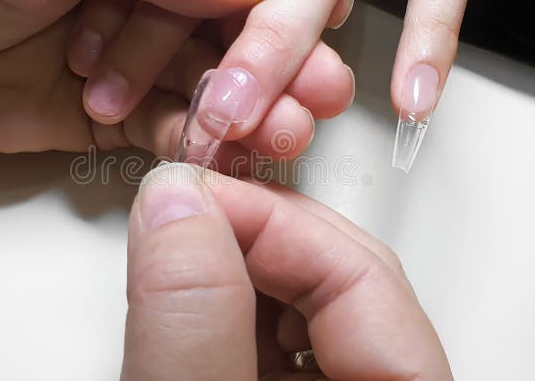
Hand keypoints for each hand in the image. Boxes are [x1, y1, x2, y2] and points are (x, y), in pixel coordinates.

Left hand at [0, 0, 294, 170]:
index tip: (314, 18)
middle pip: (234, 22)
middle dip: (275, 60)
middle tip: (314, 91)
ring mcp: (137, 51)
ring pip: (212, 80)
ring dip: (249, 109)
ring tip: (282, 134)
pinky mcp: (117, 111)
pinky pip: (168, 127)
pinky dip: (196, 143)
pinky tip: (226, 157)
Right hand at [122, 162, 452, 379]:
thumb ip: (195, 323)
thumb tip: (176, 205)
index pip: (363, 277)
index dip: (271, 220)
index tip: (190, 197)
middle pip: (334, 282)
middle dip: (247, 236)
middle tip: (177, 213)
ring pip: (293, 306)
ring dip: (227, 264)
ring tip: (171, 247)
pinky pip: (262, 338)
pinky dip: (216, 308)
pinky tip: (180, 295)